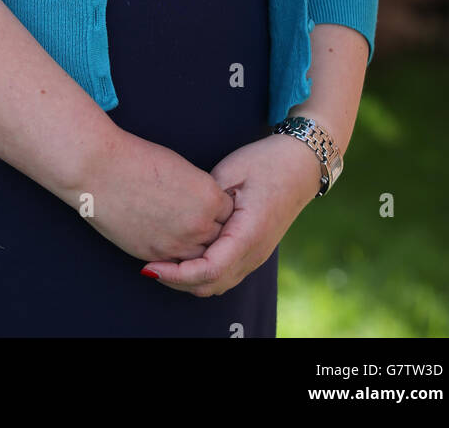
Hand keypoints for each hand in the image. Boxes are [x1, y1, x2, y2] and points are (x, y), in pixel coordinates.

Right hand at [79, 126, 235, 263]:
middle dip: (212, 231)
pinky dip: (176, 258)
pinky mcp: (154, 256)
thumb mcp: (180, 169)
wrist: (100, 170)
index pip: (229, 212)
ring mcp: (177, 245)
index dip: (218, 208)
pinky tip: (166, 239)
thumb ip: (199, 193)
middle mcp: (198, 225)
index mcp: (209, 197)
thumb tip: (202, 208)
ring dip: (196, 248)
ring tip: (183, 233)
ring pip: (201, 258)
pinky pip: (176, 266)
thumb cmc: (137, 160)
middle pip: (220, 238)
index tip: (208, 204)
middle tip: (198, 221)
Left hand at [139, 133, 322, 295]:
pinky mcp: (253, 253)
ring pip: (217, 285)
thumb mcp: (231, 172)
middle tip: (148, 265)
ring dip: (188, 280)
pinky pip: (224, 274)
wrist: (300, 165)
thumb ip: (205, 199)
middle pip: (210, 285)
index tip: (150, 265)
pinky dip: (201, 274)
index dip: (176, 273)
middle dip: (176, 281)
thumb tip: (178, 217)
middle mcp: (254, 253)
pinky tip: (183, 256)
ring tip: (162, 262)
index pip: (208, 270)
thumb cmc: (265, 162)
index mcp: (248, 234)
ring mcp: (256, 256)